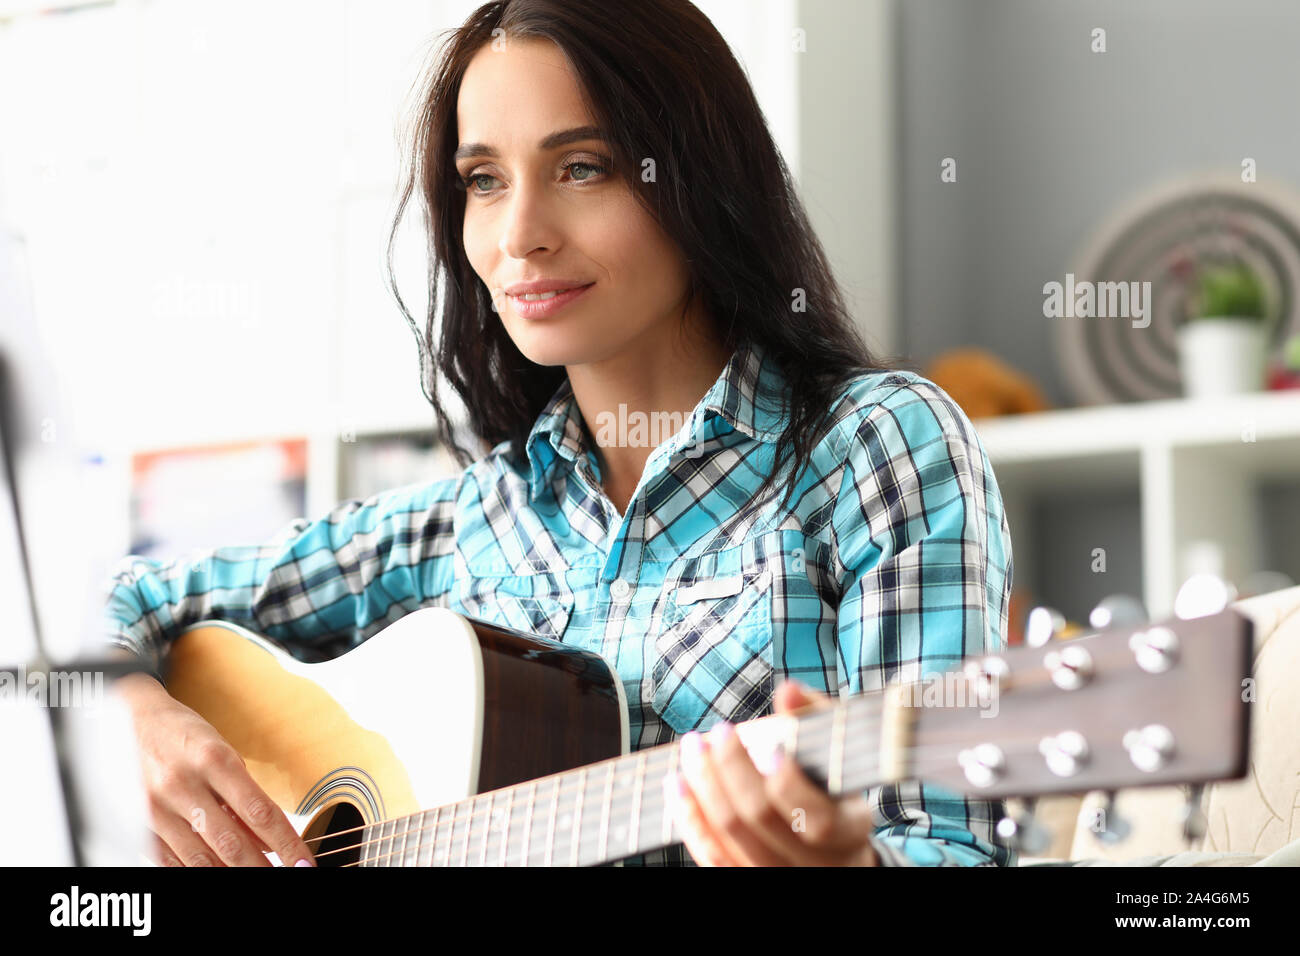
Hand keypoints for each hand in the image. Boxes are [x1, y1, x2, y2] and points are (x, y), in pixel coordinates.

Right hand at [117, 672, 316, 866]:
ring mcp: (156, 807)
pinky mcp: (137, 823)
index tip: (304, 862)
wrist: (128, 720)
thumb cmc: (184, 735)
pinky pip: (170, 861)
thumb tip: (267, 842)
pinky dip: (197, 871)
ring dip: (231, 874)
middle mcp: (184, 784)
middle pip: (232, 842)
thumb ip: (243, 794)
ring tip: (256, 877)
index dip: (287, 843)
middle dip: (262, 868)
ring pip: (201, 859)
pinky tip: (217, 872)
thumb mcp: (222, 751)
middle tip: (287, 877)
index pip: (260, 812)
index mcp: (214, 759)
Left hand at [664, 679, 878, 865]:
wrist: (833, 850)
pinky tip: (678, 785)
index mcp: (848, 833)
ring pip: (729, 840)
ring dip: (702, 789)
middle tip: (718, 732)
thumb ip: (814, 718)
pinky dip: (690, 819)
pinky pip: (711, 856)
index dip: (790, 785)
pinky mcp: (748, 879)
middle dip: (732, 769)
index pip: (818, 820)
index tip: (769, 748)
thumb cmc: (832, 789)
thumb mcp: (838, 755)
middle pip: (761, 820)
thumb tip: (787, 691)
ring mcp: (778, 877)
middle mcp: (815, 866)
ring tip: (692, 750)